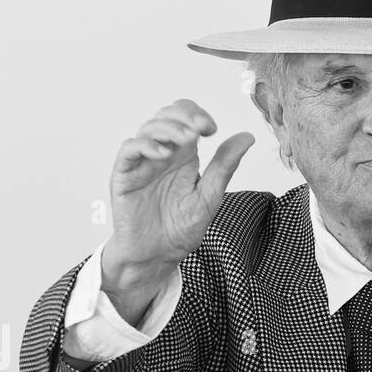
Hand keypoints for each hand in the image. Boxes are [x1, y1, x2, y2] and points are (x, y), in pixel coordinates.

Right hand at [106, 98, 254, 275]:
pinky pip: (130, 149)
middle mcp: (162, 154)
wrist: (158, 256)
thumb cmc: (180, 229)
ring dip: (168, 128)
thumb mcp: (209, 196)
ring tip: (186, 140)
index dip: (197, 115)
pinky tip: (163, 153)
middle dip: (184, 116)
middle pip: (167, 116)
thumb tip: (247, 137)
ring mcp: (142, 163)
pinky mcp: (125, 175)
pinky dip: (145, 145)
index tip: (211, 129)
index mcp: (184, 156)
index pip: (186, 118)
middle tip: (199, 131)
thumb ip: (224, 166)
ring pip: (149, 128)